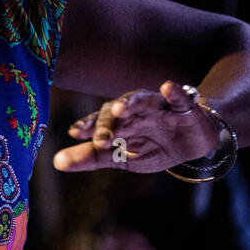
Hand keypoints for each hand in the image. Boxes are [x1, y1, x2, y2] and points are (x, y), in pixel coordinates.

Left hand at [52, 80, 219, 173]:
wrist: (193, 144)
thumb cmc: (152, 146)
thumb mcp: (123, 157)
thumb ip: (92, 157)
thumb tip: (57, 162)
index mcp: (119, 123)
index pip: (99, 121)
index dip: (87, 125)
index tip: (74, 132)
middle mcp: (135, 111)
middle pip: (118, 112)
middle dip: (108, 124)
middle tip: (100, 139)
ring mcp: (159, 108)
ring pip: (143, 101)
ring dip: (131, 103)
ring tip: (121, 108)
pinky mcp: (184, 108)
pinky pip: (179, 98)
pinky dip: (173, 92)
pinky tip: (167, 87)